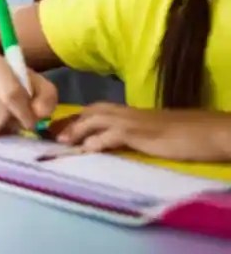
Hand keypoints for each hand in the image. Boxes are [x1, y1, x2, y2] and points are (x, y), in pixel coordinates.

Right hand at [0, 51, 57, 136]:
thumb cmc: (12, 82)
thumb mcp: (36, 83)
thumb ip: (46, 97)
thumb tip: (38, 114)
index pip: (10, 94)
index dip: (25, 113)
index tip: (31, 121)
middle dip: (12, 122)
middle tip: (15, 118)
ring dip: (1, 128)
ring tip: (2, 118)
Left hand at [54, 103, 230, 160]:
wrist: (213, 131)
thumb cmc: (187, 134)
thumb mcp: (154, 133)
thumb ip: (134, 135)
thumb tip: (115, 143)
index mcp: (131, 113)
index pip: (96, 110)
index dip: (75, 118)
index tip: (57, 128)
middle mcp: (128, 113)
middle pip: (91, 111)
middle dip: (68, 121)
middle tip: (49, 133)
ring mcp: (135, 121)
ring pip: (96, 119)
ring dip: (76, 129)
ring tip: (59, 142)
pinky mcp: (142, 133)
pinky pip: (113, 135)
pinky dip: (96, 142)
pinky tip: (84, 150)